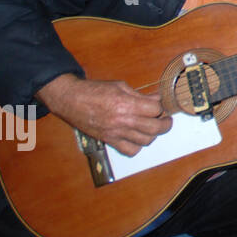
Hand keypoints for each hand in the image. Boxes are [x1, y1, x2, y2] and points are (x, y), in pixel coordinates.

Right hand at [37, 73, 170, 157]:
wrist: (70, 100)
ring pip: (145, 141)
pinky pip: (129, 151)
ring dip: (152, 134)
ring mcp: (115, 133)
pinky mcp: (109, 141)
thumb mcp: (120, 86)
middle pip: (155, 128)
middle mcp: (122, 121)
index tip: (160, 104)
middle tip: (166, 119)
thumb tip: (157, 98)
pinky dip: (137, 146)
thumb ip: (140, 95)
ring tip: (152, 127)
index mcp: (126, 104)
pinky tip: (137, 137)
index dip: (161, 106)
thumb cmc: (93, 90)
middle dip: (165, 123)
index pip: (155, 109)